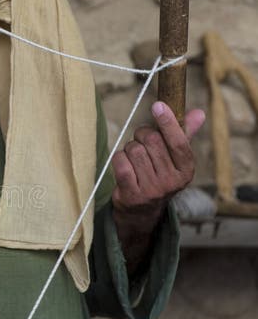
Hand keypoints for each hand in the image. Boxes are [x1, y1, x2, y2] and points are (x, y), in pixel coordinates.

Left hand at [111, 101, 205, 271]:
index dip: (168, 122)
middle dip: (142, 135)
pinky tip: (123, 164)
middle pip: (151, 140)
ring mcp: (152, 190)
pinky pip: (121, 163)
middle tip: (141, 141)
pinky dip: (118, 158)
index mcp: (186, 169)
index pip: (178, 141)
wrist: (141, 212)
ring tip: (133, 157)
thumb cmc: (158, 176)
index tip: (158, 106)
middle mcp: (172, 181)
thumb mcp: (174, 158)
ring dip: (129, 148)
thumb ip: (185, 134)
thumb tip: (199, 113)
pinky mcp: (132, 195)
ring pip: (134, 150)